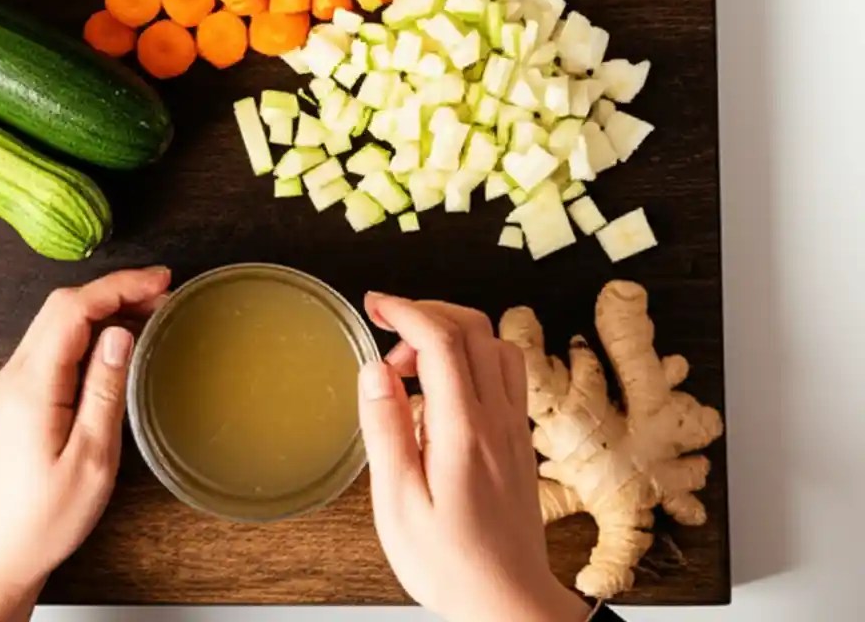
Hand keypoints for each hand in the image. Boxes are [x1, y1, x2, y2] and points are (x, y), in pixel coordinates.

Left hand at [0, 267, 170, 621]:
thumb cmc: (42, 521)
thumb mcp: (90, 459)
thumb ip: (104, 391)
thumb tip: (120, 334)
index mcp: (30, 386)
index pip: (72, 309)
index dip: (118, 285)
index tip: (160, 281)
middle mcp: (10, 378)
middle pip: (59, 310)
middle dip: (111, 292)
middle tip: (161, 295)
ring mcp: (5, 391)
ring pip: (51, 329)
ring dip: (97, 314)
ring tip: (145, 318)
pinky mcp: (8, 406)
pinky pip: (46, 353)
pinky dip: (82, 338)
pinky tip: (110, 351)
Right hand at [357, 292, 589, 621]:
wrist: (506, 602)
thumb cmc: (449, 563)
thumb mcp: (397, 504)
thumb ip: (386, 430)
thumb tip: (375, 371)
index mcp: (464, 431)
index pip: (441, 341)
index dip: (406, 310)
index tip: (375, 304)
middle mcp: (498, 420)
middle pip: (473, 328)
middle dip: (425, 311)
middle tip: (385, 325)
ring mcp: (515, 427)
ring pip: (494, 345)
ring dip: (451, 333)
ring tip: (409, 364)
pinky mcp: (520, 439)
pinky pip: (505, 373)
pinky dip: (471, 358)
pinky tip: (443, 388)